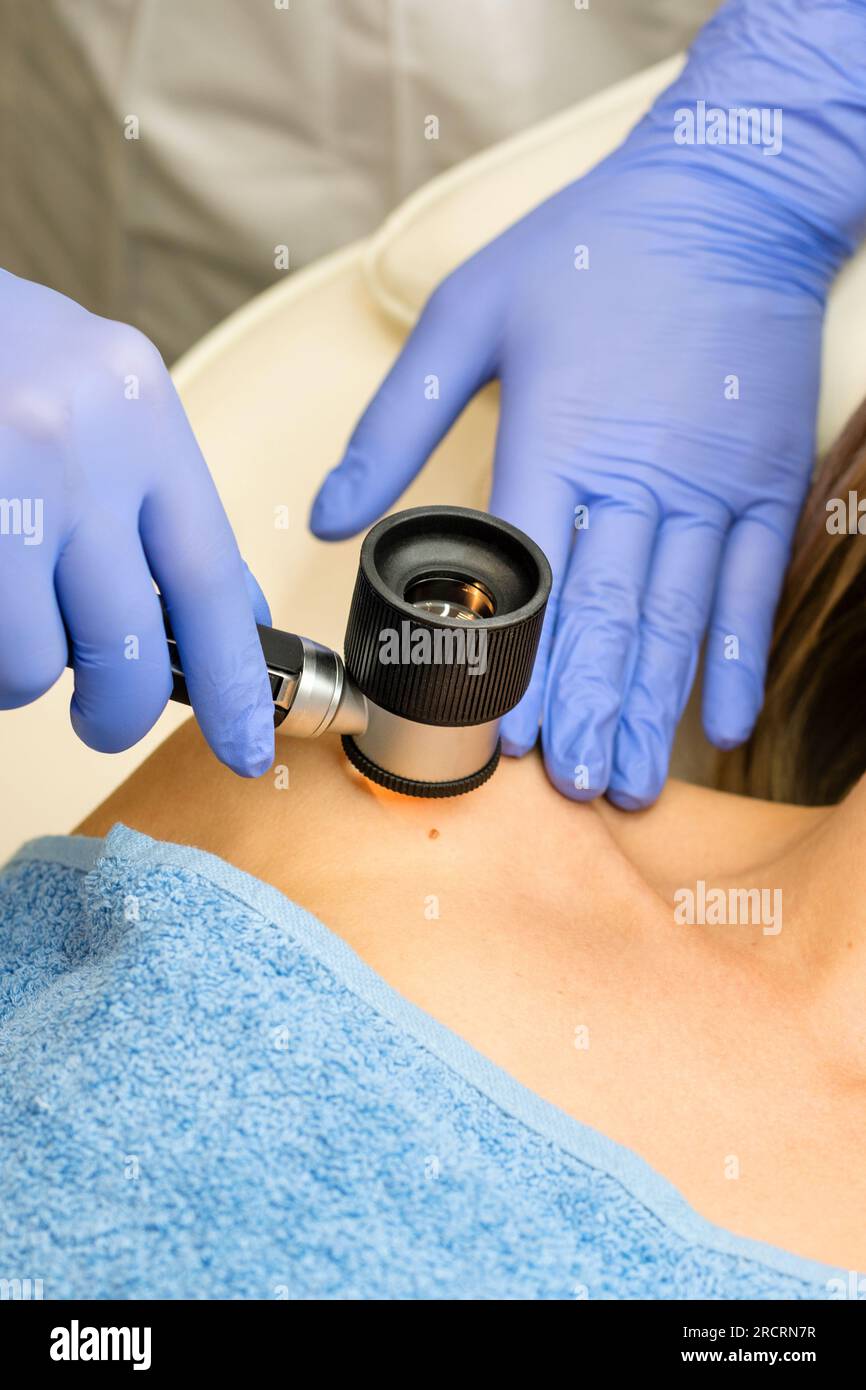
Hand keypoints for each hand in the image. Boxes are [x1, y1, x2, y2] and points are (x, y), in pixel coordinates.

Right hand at [0, 270, 273, 774]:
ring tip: (8, 616)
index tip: (248, 744)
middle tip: (98, 714)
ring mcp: (3, 481)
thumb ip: (152, 500)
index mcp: (138, 409)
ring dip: (20, 670)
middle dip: (116, 708)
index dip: (237, 681)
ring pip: (35, 660)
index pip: (213, 577)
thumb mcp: (92, 399)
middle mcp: (77, 443)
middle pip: (131, 648)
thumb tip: (228, 609)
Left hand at [311, 0, 865, 805]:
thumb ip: (395, 422)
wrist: (727, 196)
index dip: (513, 665)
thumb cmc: (589, 249)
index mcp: (556, 434)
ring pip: (673, 617)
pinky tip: (725, 725)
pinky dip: (736, 658)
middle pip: (603, 615)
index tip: (500, 739)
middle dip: (583, 710)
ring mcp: (708, 482)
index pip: (528, 575)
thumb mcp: (469, 311)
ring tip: (627, 781)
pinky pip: (749, 585)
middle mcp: (637, 472)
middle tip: (568, 786)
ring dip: (650, 706)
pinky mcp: (762, 480)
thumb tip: (325, 516)